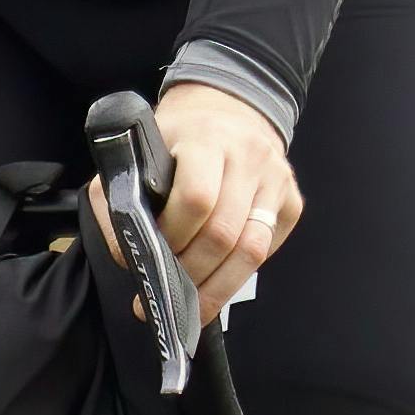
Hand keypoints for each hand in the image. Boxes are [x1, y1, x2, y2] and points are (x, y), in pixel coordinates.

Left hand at [150, 82, 300, 305]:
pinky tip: (215, 283)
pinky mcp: (291, 202)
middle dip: (191, 273)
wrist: (230, 107)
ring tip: (191, 308)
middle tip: (166, 293)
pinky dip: (239, 274)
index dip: (173, 235)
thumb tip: (128, 255)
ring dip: (218, 287)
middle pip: (224, 234)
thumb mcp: (140, 150)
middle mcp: (249, 157)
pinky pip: (267, 250)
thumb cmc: (179, 136)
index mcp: (207, 139)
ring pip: (252, 251)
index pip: (196, 198)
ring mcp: (276, 180)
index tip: (152, 253)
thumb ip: (122, 197)